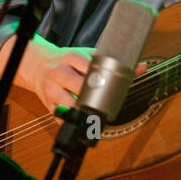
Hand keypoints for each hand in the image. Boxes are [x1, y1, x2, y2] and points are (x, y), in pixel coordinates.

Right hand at [0, 33, 145, 116]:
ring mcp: (51, 90)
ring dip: (82, 111)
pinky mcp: (47, 104)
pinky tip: (81, 124)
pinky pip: (60, 117)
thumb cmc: (67, 61)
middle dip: (92, 95)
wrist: (38, 65)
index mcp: (70, 58)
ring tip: (94, 115)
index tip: (115, 85)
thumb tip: (142, 68)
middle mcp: (59, 73)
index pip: (88, 67)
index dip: (103, 78)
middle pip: (77, 86)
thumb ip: (113, 62)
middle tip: (106, 102)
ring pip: (67, 104)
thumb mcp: (87, 56)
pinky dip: (71, 122)